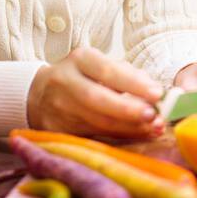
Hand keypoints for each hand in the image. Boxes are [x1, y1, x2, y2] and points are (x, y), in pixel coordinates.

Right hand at [27, 46, 165, 138]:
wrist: (38, 94)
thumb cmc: (82, 77)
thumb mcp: (100, 65)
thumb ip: (127, 75)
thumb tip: (155, 91)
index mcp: (80, 59)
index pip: (107, 71)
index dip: (133, 83)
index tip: (158, 93)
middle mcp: (65, 82)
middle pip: (97, 99)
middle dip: (128, 110)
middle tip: (153, 116)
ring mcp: (58, 108)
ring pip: (96, 122)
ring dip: (129, 128)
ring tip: (154, 129)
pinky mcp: (57, 130)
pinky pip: (92, 136)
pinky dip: (119, 138)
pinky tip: (139, 136)